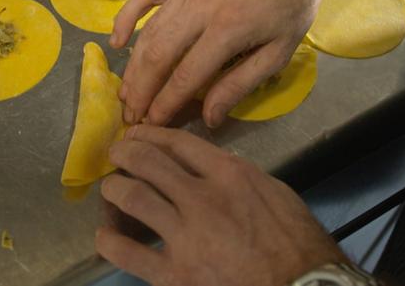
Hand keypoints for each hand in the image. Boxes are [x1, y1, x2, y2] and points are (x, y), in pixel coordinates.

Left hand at [96, 125, 346, 285]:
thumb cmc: (297, 245)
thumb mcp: (274, 193)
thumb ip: (237, 176)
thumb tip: (211, 167)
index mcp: (230, 174)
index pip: (178, 142)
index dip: (150, 134)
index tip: (137, 134)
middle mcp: (203, 198)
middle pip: (148, 161)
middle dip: (125, 153)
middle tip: (116, 155)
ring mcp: (185, 236)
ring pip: (132, 198)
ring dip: (113, 189)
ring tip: (110, 190)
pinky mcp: (174, 275)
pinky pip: (127, 252)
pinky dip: (109, 240)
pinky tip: (106, 237)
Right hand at [111, 0, 329, 127]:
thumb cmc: (291, 8)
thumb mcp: (277, 53)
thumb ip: (239, 85)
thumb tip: (208, 119)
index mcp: (229, 27)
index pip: (186, 74)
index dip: (166, 102)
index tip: (153, 123)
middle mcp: (202, 4)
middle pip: (159, 54)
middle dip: (141, 89)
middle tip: (131, 115)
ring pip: (149, 30)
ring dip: (133, 65)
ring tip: (126, 93)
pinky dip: (126, 18)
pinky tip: (116, 42)